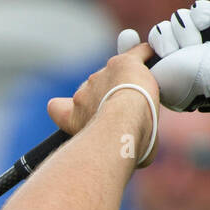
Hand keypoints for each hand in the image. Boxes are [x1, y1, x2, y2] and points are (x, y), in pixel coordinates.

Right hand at [47, 42, 158, 160]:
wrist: (123, 122)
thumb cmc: (117, 146)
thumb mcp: (110, 154)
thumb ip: (118, 150)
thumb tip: (140, 155)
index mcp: (72, 117)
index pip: (56, 108)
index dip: (65, 109)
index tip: (82, 113)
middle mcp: (81, 95)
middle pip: (91, 91)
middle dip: (106, 99)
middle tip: (125, 112)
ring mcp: (101, 76)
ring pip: (114, 76)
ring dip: (126, 83)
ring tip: (143, 96)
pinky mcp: (123, 64)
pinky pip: (137, 54)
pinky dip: (145, 56)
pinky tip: (153, 61)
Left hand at [128, 0, 209, 111]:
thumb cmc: (192, 82)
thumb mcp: (157, 81)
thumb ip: (139, 64)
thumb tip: (126, 36)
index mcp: (164, 72)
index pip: (140, 52)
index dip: (132, 44)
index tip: (128, 36)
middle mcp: (179, 55)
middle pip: (159, 32)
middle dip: (167, 41)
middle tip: (180, 54)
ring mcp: (196, 39)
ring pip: (176, 19)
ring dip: (186, 32)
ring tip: (197, 46)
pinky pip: (196, 8)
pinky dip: (201, 15)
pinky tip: (206, 25)